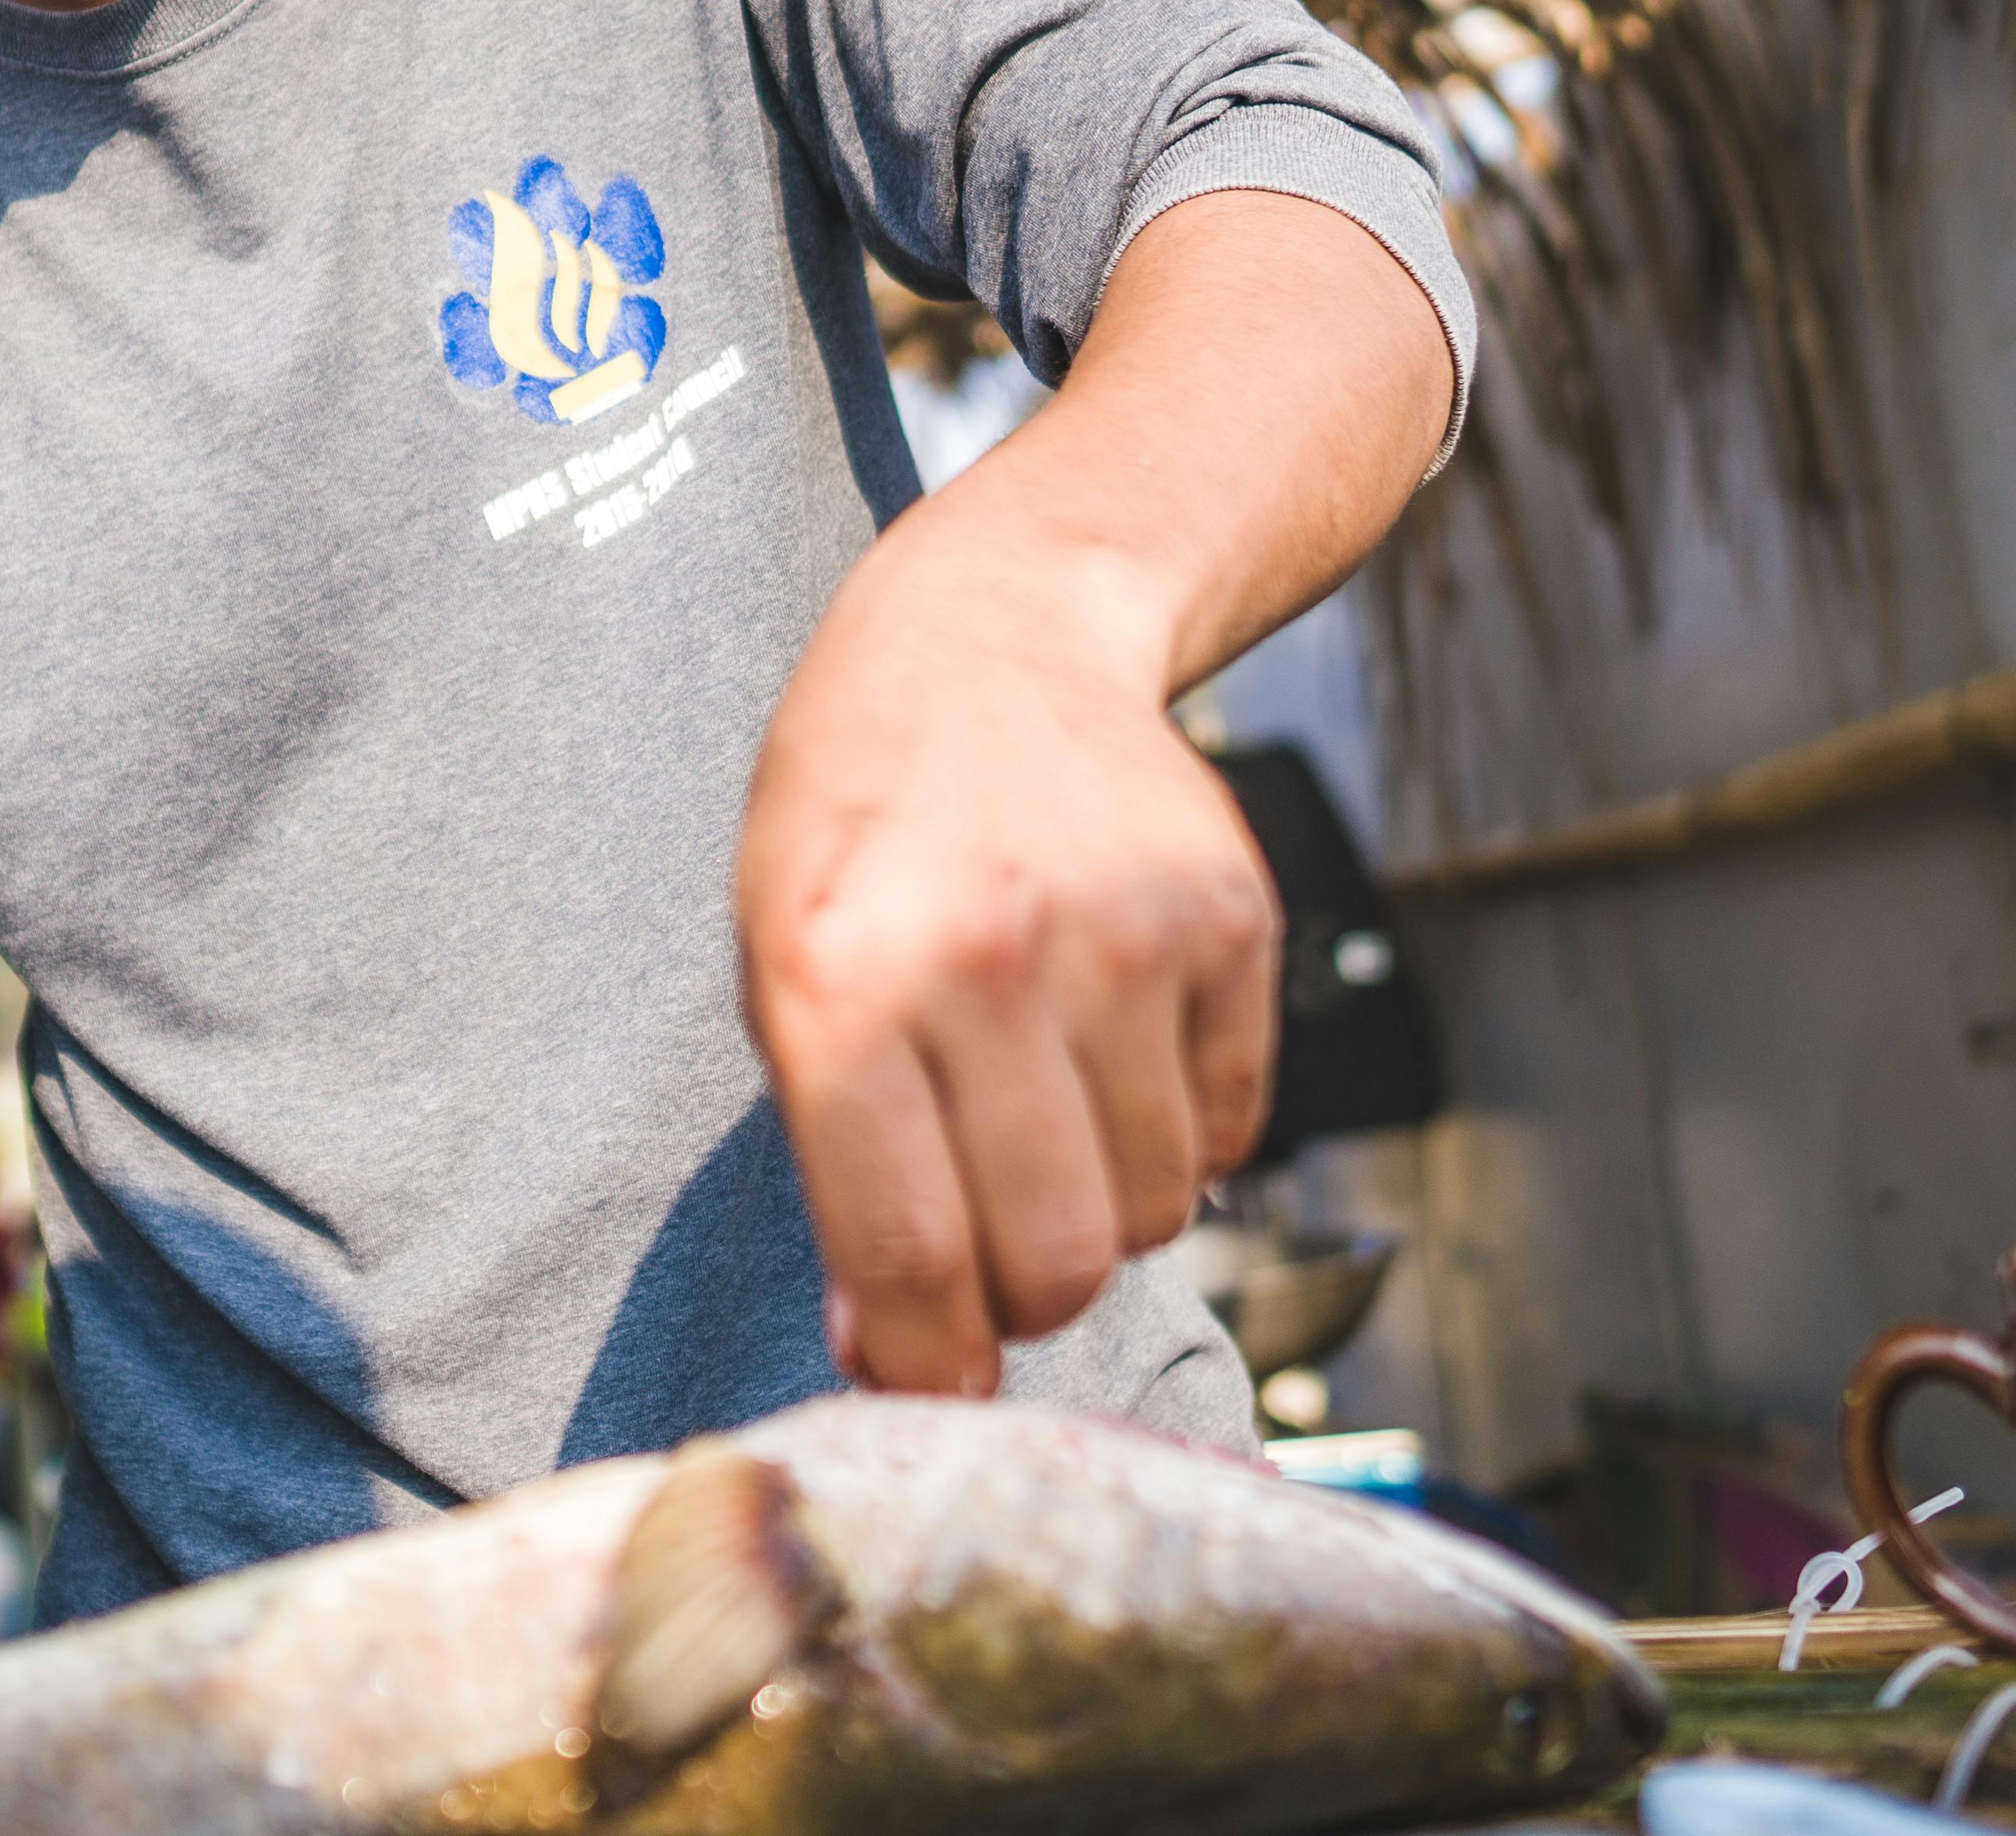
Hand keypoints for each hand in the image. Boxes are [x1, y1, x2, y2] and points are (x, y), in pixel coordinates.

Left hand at [738, 513, 1275, 1397]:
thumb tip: (892, 1346)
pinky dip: (1185, 1134)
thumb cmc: (857, 818)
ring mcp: (1125, 935)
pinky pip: (1236, 1125)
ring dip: (1101, 1211)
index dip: (920, 1360)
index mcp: (843, 980)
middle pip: (1053, 1258)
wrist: (993, 633)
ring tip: (1043, 1123)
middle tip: (991, 1261)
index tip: (926, 1383)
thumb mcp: (778, 961)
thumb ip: (829, 1152)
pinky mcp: (1233, 919)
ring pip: (1153, 1209)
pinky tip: (1115, 1054)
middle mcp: (987, 958)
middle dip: (1019, 1301)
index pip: (905, 1250)